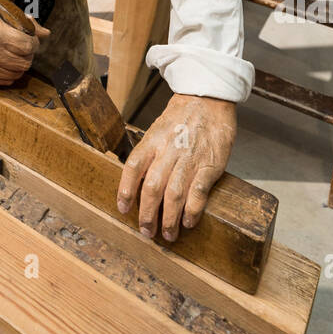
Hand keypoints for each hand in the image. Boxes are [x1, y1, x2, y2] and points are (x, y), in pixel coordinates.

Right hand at [0, 0, 48, 85]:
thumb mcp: (3, 11)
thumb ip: (26, 22)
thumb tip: (46, 33)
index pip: (28, 46)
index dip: (33, 42)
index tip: (30, 38)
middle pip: (25, 62)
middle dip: (29, 54)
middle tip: (23, 46)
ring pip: (16, 74)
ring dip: (20, 64)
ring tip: (14, 53)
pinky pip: (4, 81)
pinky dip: (10, 73)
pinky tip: (6, 62)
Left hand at [116, 93, 235, 240]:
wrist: (208, 99)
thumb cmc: (182, 117)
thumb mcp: (158, 129)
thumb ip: (150, 153)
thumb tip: (138, 181)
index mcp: (153, 140)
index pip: (133, 167)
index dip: (125, 190)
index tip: (123, 209)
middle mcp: (168, 150)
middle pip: (152, 186)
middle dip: (147, 214)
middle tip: (146, 231)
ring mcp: (189, 158)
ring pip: (173, 194)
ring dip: (169, 219)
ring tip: (168, 234)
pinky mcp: (209, 165)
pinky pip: (198, 192)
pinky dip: (192, 210)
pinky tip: (188, 222)